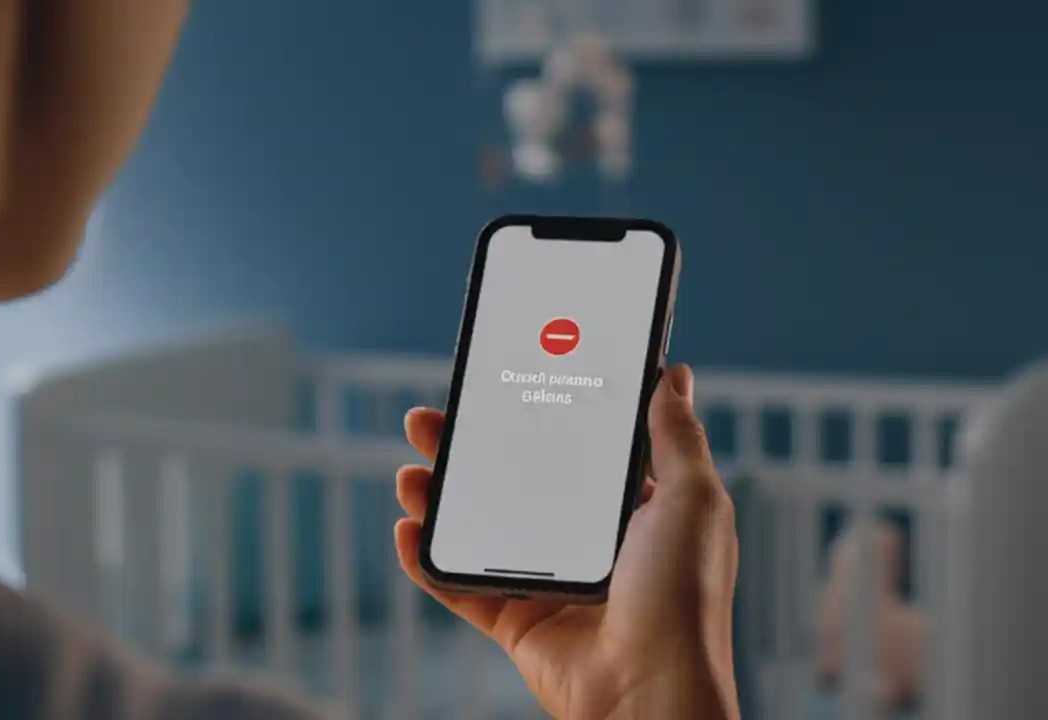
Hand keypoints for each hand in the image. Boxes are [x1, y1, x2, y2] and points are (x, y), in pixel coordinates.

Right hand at [394, 364, 739, 719]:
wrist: (650, 692)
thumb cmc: (684, 598)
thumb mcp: (693, 502)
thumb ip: (676, 439)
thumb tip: (674, 375)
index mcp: (630, 511)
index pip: (573, 450)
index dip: (533, 417)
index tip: (500, 384)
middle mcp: (585, 543)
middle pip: (512, 482)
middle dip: (467, 450)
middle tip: (429, 420)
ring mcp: (547, 583)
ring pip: (478, 530)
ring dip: (439, 499)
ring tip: (411, 473)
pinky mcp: (517, 622)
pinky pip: (460, 586)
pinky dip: (428, 561)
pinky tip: (409, 531)